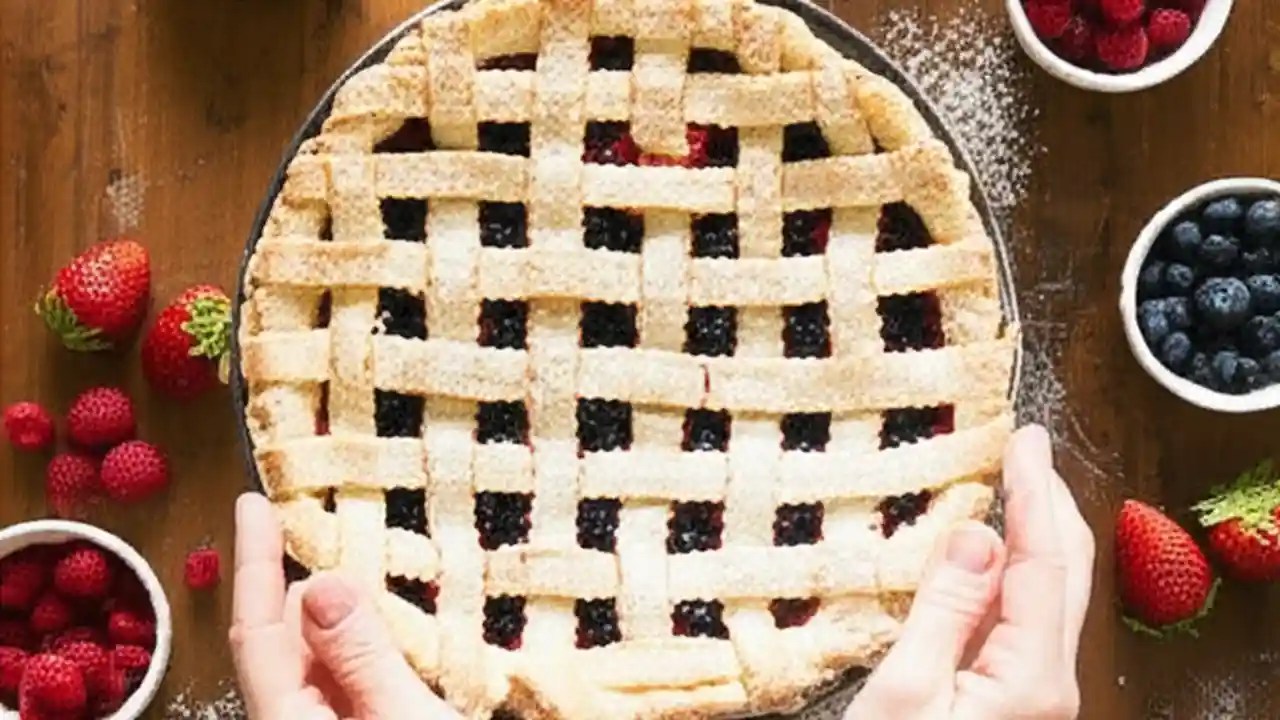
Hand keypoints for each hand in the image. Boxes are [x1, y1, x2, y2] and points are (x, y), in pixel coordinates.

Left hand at [229, 493, 458, 718]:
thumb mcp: (405, 716)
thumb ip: (364, 656)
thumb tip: (325, 585)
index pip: (257, 631)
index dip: (255, 562)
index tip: (255, 506)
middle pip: (286, 642)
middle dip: (310, 582)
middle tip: (335, 526)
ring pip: (320, 659)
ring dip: (346, 615)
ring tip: (374, 568)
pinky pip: (347, 681)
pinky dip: (366, 646)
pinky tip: (395, 627)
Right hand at [847, 424, 1094, 719]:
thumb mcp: (905, 690)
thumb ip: (947, 608)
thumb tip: (979, 533)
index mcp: (1030, 676)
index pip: (1043, 560)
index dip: (1035, 491)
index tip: (1024, 438)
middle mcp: (1049, 682)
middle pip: (1067, 573)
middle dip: (1049, 502)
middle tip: (1025, 447)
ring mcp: (1035, 693)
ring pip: (1049, 593)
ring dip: (1035, 532)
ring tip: (1012, 484)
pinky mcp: (1013, 698)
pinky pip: (1024, 618)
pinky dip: (1013, 570)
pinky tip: (989, 553)